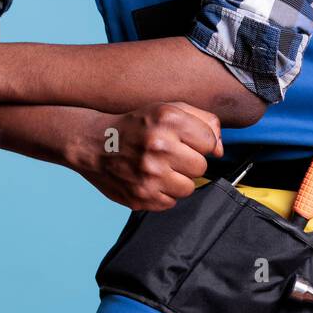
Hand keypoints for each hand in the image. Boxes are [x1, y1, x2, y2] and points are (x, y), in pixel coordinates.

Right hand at [78, 102, 222, 210]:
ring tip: (159, 168)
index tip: (185, 141)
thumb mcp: (167, 109)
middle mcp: (159, 146)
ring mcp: (149, 175)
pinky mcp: (141, 197)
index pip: (210, 143)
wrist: (92, 143)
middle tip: (169, 155)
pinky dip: (162, 193)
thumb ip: (203, 121)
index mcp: (168, 120)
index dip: (199, 143)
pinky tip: (148, 179)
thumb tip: (220, 150)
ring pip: (188, 188)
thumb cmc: (135, 126)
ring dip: (177, 180)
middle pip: (200, 167)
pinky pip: (170, 203)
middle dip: (188, 162)